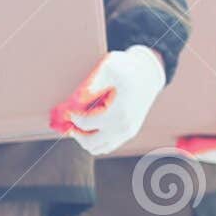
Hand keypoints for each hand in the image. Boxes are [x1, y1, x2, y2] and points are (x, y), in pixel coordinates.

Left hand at [50, 46, 167, 156]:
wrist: (149, 73)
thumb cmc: (127, 68)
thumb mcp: (109, 67)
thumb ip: (92, 82)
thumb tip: (75, 99)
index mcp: (118, 113)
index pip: (85, 124)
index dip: (72, 117)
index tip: (66, 110)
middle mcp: (123, 127)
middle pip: (90, 143)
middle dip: (76, 132)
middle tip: (70, 120)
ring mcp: (127, 132)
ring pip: (98, 148)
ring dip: (85, 138)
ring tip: (79, 123)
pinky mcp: (129, 133)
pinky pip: (108, 145)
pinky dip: (96, 139)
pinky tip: (90, 126)